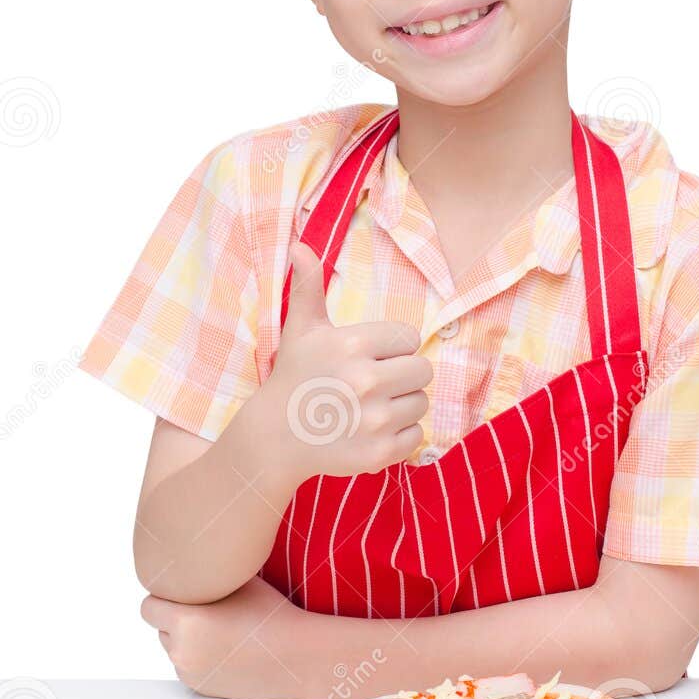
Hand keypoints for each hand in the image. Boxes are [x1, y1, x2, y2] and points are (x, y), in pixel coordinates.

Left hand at [141, 575, 302, 698]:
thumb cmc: (271, 614)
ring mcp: (190, 673)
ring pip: (174, 648)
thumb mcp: (238, 582)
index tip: (179, 593)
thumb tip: (191, 557)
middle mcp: (181, 651)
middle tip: (207, 610)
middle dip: (176, 619)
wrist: (298, 657)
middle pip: (161, 628)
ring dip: (187, 639)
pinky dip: (200, 658)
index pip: (148, 608)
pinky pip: (188, 666)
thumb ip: (207, 574)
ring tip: (222, 630)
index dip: (161, 598)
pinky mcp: (200, 688)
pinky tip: (228, 649)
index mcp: (185, 621)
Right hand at [267, 240, 432, 476]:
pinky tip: (371, 431)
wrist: (275, 438)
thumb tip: (299, 245)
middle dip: (402, 375)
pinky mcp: (380, 453)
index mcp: (352, 345)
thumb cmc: (294, 377)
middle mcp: (366, 381)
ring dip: (402, 405)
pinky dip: (400, 436)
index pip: (409, 338)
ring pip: (421, 403)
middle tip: (372, 384)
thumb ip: (308, 287)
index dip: (391, 348)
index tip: (367, 358)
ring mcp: (374, 420)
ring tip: (369, 407)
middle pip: (423, 370)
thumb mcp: (301, 330)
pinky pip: (417, 435)